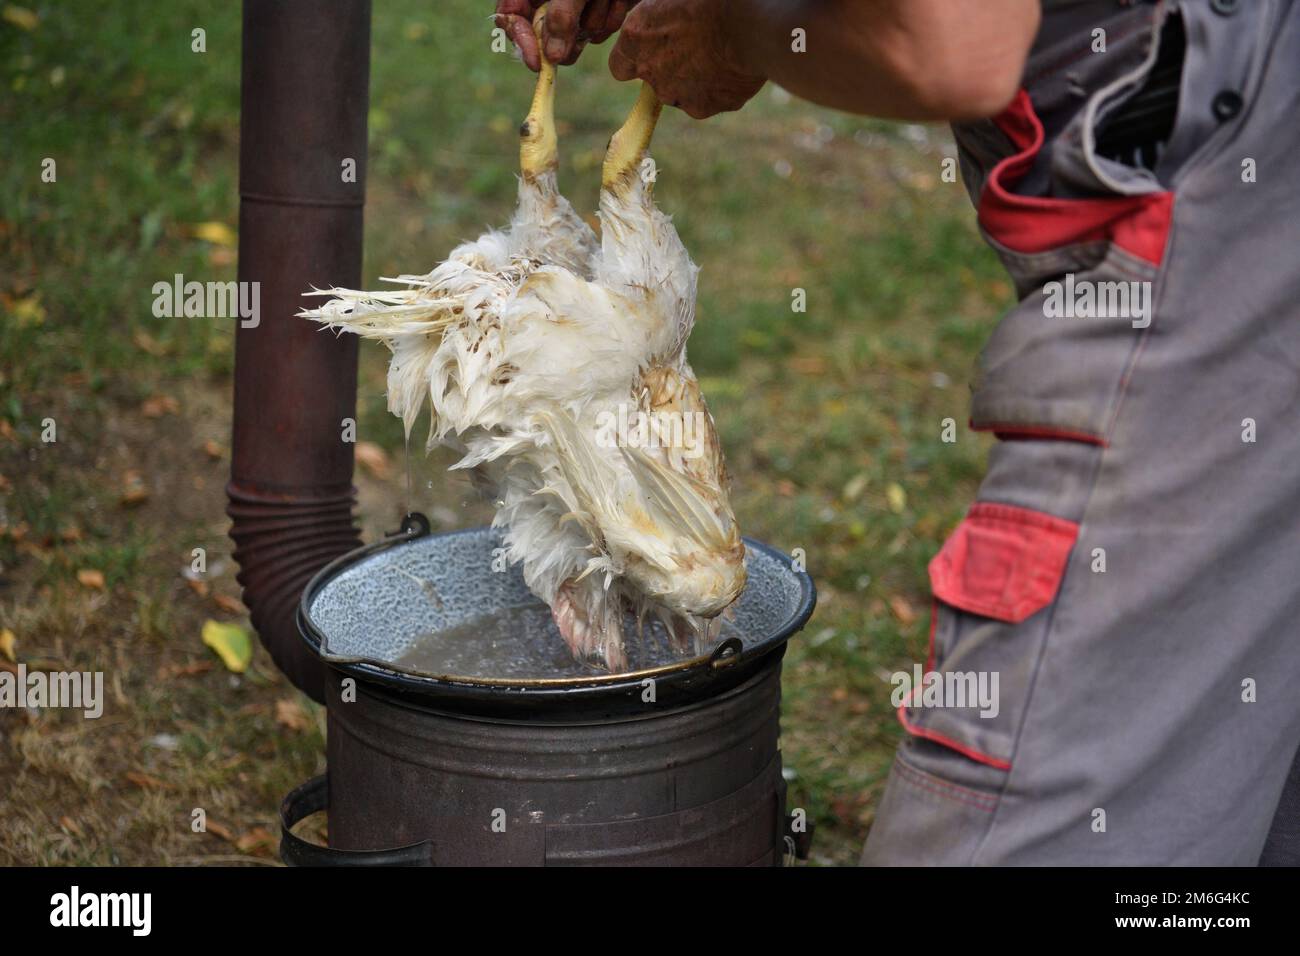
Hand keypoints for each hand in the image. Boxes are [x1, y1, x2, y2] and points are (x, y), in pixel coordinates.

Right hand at [495, 0, 637, 70]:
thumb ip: (561, 17)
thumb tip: (551, 57)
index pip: (510, 16)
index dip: (521, 40)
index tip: (536, 62)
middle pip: (544, 34)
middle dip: (565, 36)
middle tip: (579, 36)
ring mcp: (575, 5)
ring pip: (576, 34)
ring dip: (594, 20)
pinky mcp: (599, 10)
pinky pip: (600, 29)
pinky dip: (611, 17)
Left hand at [608, 0, 764, 118]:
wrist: (749, 24)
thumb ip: (658, 12)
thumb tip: (660, 11)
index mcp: (635, 39)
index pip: (619, 65)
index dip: (635, 57)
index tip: (652, 48)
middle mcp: (650, 73)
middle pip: (653, 79)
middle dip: (669, 67)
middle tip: (694, 46)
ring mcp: (677, 95)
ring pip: (680, 92)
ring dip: (693, 79)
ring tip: (717, 53)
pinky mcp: (704, 108)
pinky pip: (707, 100)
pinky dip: (717, 89)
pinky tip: (732, 67)